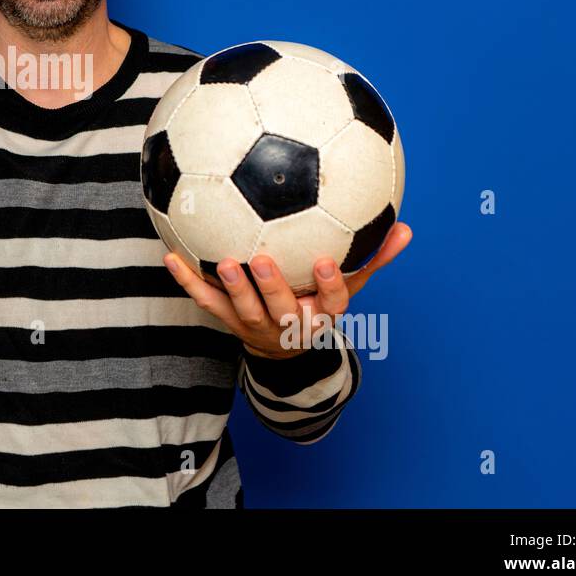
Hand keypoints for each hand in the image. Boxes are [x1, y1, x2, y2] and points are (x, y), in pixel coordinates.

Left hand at [163, 222, 411, 359]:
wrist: (282, 346)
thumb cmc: (318, 301)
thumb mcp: (348, 285)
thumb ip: (374, 257)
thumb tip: (406, 230)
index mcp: (320, 313)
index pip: (331, 301)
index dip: (328, 284)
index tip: (324, 261)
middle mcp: (287, 324)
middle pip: (281, 310)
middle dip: (272, 288)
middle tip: (262, 260)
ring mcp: (254, 324)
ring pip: (242, 310)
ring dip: (231, 287)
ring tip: (224, 262)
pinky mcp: (226, 319)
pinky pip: (204, 300)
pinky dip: (186, 280)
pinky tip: (170, 256)